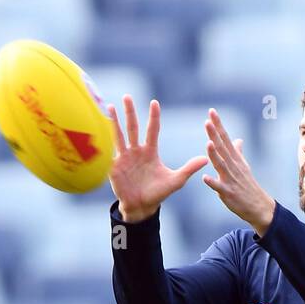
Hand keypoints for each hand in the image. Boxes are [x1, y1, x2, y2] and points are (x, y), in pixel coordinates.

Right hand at [106, 96, 207, 222]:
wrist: (141, 207)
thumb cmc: (158, 194)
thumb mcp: (175, 181)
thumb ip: (188, 169)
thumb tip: (206, 159)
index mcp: (150, 152)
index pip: (152, 130)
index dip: (154, 117)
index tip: (154, 102)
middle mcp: (136, 151)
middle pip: (133, 127)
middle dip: (130, 112)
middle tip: (127, 96)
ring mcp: (124, 158)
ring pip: (119, 135)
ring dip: (114, 121)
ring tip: (109, 106)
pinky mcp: (114, 166)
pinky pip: (109, 152)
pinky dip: (105, 140)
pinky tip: (99, 129)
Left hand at [202, 108, 275, 234]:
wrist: (258, 206)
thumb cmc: (248, 186)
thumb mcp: (244, 167)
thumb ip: (238, 153)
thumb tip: (238, 140)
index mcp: (235, 159)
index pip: (225, 138)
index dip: (218, 125)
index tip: (212, 111)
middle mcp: (233, 166)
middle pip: (222, 148)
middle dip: (215, 134)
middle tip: (207, 121)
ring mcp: (231, 180)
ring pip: (221, 165)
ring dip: (214, 155)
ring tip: (208, 143)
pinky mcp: (228, 194)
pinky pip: (219, 188)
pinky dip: (213, 182)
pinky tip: (205, 177)